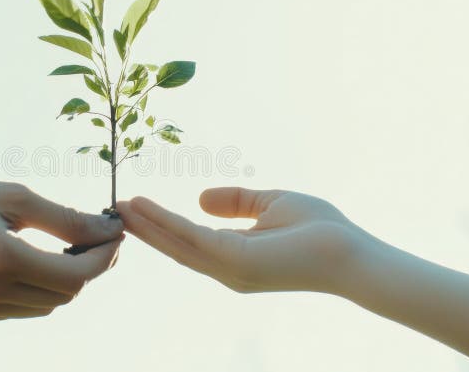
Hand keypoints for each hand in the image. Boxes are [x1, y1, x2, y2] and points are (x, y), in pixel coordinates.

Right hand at [0, 177, 122, 324]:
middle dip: (90, 267)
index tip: (116, 234)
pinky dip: (38, 289)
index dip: (105, 257)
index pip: (76, 274)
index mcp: (2, 259)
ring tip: (66, 246)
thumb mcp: (8, 196)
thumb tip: (108, 229)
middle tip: (96, 236)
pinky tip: (33, 261)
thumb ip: (63, 216)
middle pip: (67, 294)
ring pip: (47, 305)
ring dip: (66, 280)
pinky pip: (21, 309)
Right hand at [118, 187, 369, 293]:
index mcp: (234, 258)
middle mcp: (226, 269)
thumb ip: (237, 202)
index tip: (138, 209)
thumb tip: (199, 199)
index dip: (162, 226)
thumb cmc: (320, 230)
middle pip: (175, 247)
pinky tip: (143, 209)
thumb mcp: (271, 204)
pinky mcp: (234, 262)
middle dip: (145, 229)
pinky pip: (190, 237)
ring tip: (120, 206)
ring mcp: (228, 269)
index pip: (190, 242)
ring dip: (146, 224)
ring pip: (176, 244)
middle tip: (116, 209)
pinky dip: (163, 222)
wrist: (352, 254)